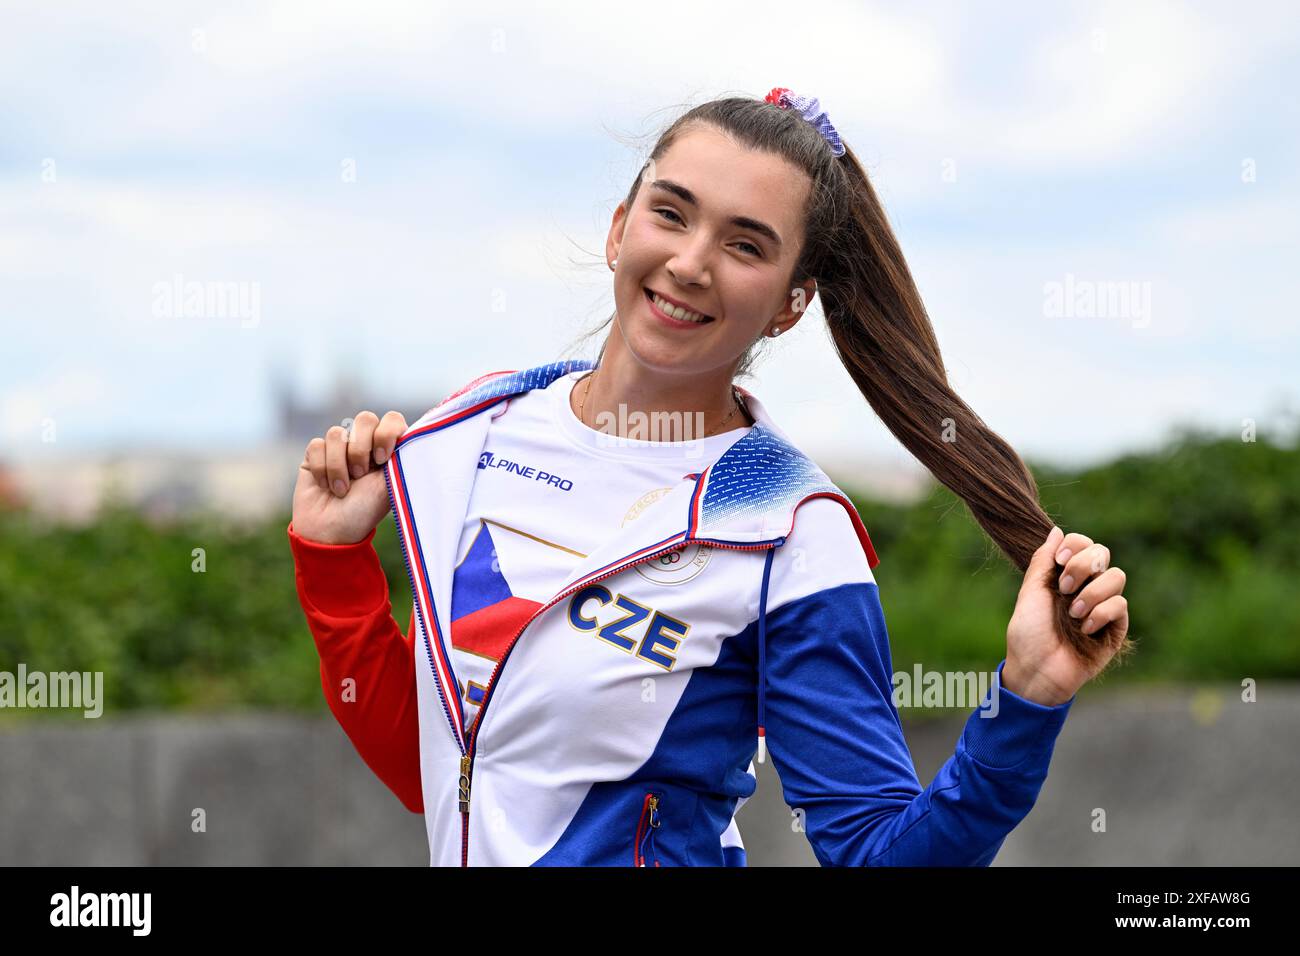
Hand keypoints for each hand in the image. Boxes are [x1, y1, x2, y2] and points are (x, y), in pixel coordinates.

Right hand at [291, 410, 407, 544]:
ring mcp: (339, 447)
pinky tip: (325, 486)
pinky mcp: (315, 454)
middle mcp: (365, 444)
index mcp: (388, 449)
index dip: (386, 433)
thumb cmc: (364, 512)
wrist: (331, 533)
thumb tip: (415, 433)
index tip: (382, 459)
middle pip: (365, 418)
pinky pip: (316, 445)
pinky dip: (321, 469)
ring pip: (337, 433)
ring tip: (342, 489)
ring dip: (339, 465)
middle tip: (360, 474)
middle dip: (361, 449)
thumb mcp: (390, 486)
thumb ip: (401, 458)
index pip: (392, 419)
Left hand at [1003, 527, 1129, 705]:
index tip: (1059, 562)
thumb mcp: (1030, 593)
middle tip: (1063, 588)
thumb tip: (1056, 530)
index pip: (1083, 544)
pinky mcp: (1116, 628)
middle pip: (1102, 553)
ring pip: (1117, 576)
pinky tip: (1084, 629)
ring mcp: (1103, 606)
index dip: (1075, 546)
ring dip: (1092, 592)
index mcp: (1064, 576)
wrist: (1036, 671)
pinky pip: (1121, 604)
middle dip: (1082, 566)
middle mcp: (1086, 587)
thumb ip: (1043, 561)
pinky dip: (1101, 613)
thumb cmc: (1028, 635)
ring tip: (1073, 614)